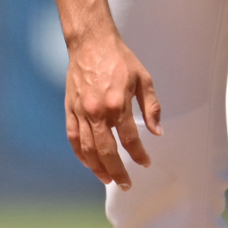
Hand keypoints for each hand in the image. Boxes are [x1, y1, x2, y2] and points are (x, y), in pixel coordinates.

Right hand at [64, 29, 161, 188]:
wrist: (91, 43)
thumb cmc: (120, 59)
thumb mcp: (144, 78)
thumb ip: (152, 107)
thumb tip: (157, 132)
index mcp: (118, 104)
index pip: (130, 139)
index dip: (139, 155)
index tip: (146, 163)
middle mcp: (97, 112)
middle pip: (107, 151)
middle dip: (118, 171)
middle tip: (126, 184)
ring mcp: (81, 112)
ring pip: (87, 149)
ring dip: (98, 168)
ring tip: (108, 179)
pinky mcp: (70, 110)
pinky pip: (73, 138)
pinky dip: (80, 154)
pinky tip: (89, 163)